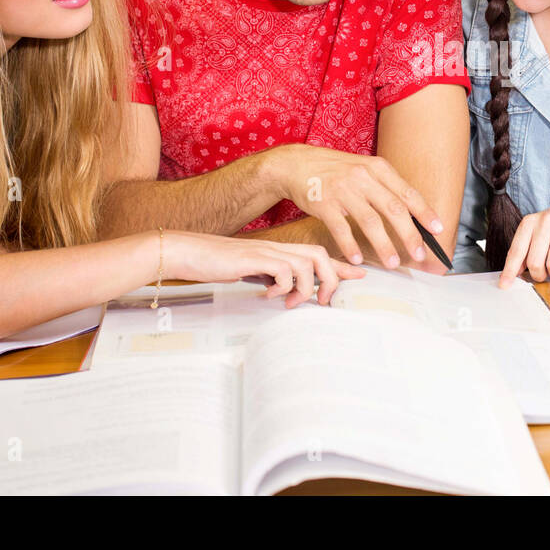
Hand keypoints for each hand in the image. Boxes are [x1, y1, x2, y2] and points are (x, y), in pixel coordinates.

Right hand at [166, 232, 364, 306]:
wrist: (189, 252)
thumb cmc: (218, 263)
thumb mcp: (252, 272)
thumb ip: (273, 277)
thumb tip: (289, 292)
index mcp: (279, 250)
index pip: (318, 255)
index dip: (341, 265)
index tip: (360, 275)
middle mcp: (277, 248)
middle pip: (320, 255)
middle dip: (332, 278)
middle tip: (324, 301)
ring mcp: (266, 251)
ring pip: (306, 263)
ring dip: (305, 287)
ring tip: (292, 302)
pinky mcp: (253, 258)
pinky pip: (282, 270)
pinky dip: (282, 286)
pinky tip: (268, 294)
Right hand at [266, 144, 444, 270]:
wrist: (296, 164)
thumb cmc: (335, 170)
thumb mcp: (364, 169)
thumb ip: (386, 187)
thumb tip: (413, 214)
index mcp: (378, 168)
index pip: (407, 193)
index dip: (425, 213)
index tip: (438, 230)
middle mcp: (363, 176)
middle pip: (393, 208)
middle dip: (409, 234)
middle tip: (419, 255)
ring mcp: (343, 189)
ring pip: (370, 221)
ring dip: (384, 245)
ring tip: (393, 262)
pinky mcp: (323, 203)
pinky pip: (341, 228)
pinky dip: (351, 245)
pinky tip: (358, 258)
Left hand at [499, 202, 549, 288]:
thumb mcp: (538, 232)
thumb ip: (525, 250)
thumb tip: (512, 274)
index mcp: (530, 221)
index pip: (517, 251)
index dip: (510, 271)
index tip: (505, 285)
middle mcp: (545, 220)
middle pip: (535, 262)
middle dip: (538, 275)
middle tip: (543, 275)